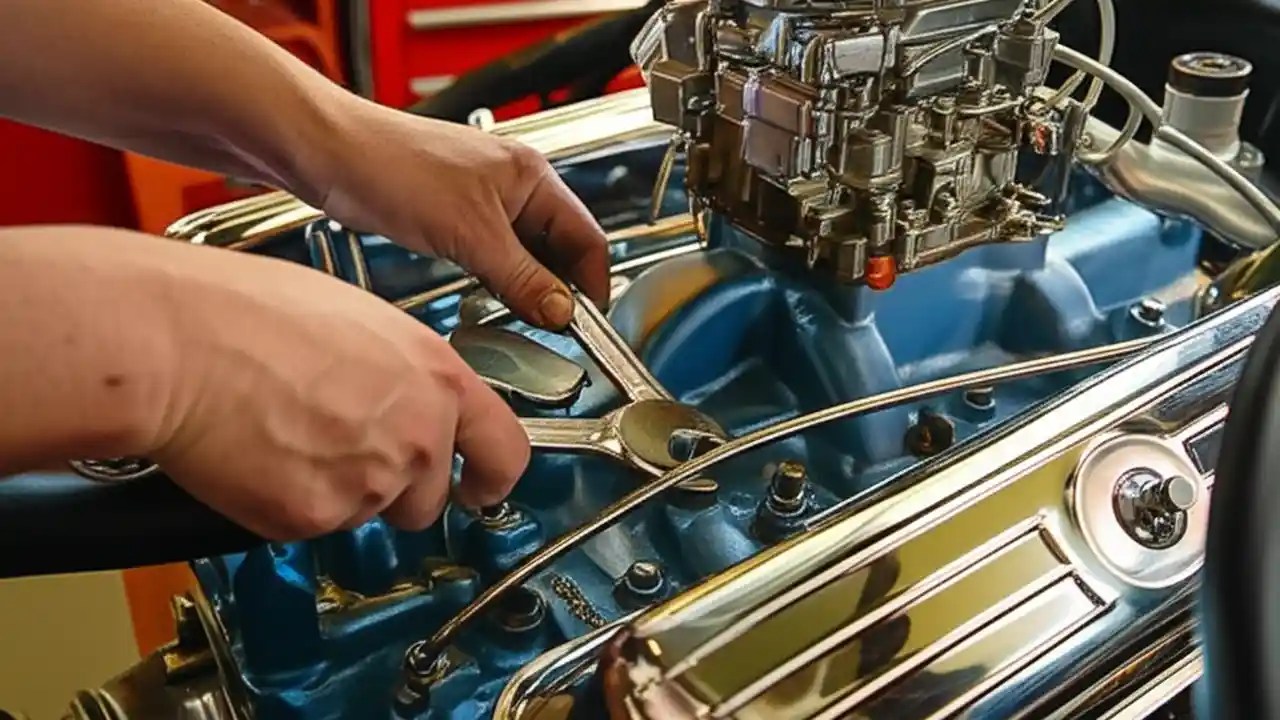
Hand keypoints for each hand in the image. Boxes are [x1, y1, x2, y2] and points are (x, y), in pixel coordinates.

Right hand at [150, 244, 527, 540]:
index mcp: (437, 379)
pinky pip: (315, 526)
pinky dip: (290, 504)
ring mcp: (369, 484)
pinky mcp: (315, 518)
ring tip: (288, 435)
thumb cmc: (250, 315)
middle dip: (397, 487)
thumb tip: (403, 398)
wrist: (180, 345)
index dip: (495, 476)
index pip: (507, 450)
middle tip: (344, 451)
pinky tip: (261, 456)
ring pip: (369, 513)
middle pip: (430, 497)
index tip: (485, 487)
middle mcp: (417, 436)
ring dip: (340, 491)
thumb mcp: (362, 322)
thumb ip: (403, 375)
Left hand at [306, 98, 610, 328]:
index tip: (585, 326)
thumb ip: (523, 278)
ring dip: (527, 288)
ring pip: (526, 256)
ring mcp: (485, 202)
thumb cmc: (394, 167)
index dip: (592, 285)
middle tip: (551, 330)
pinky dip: (499, 281)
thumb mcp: (471, 235)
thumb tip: (560, 311)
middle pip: (560, 250)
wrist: (331, 155)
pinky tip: (489, 300)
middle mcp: (515, 186)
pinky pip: (494, 256)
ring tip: (520, 320)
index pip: (588, 239)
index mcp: (533, 176)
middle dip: (558, 290)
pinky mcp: (456, 217)